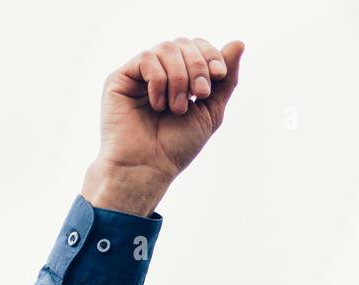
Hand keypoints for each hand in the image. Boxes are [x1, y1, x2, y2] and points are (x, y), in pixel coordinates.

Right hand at [83, 37, 244, 215]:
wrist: (148, 167)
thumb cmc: (176, 147)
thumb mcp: (211, 111)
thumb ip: (225, 80)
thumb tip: (239, 43)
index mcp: (178, 78)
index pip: (196, 47)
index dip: (210, 54)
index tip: (218, 75)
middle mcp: (158, 73)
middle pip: (183, 44)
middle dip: (198, 66)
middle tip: (200, 94)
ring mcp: (138, 75)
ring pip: (166, 49)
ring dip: (179, 77)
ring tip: (177, 107)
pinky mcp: (120, 79)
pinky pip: (147, 59)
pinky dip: (159, 80)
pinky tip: (158, 105)